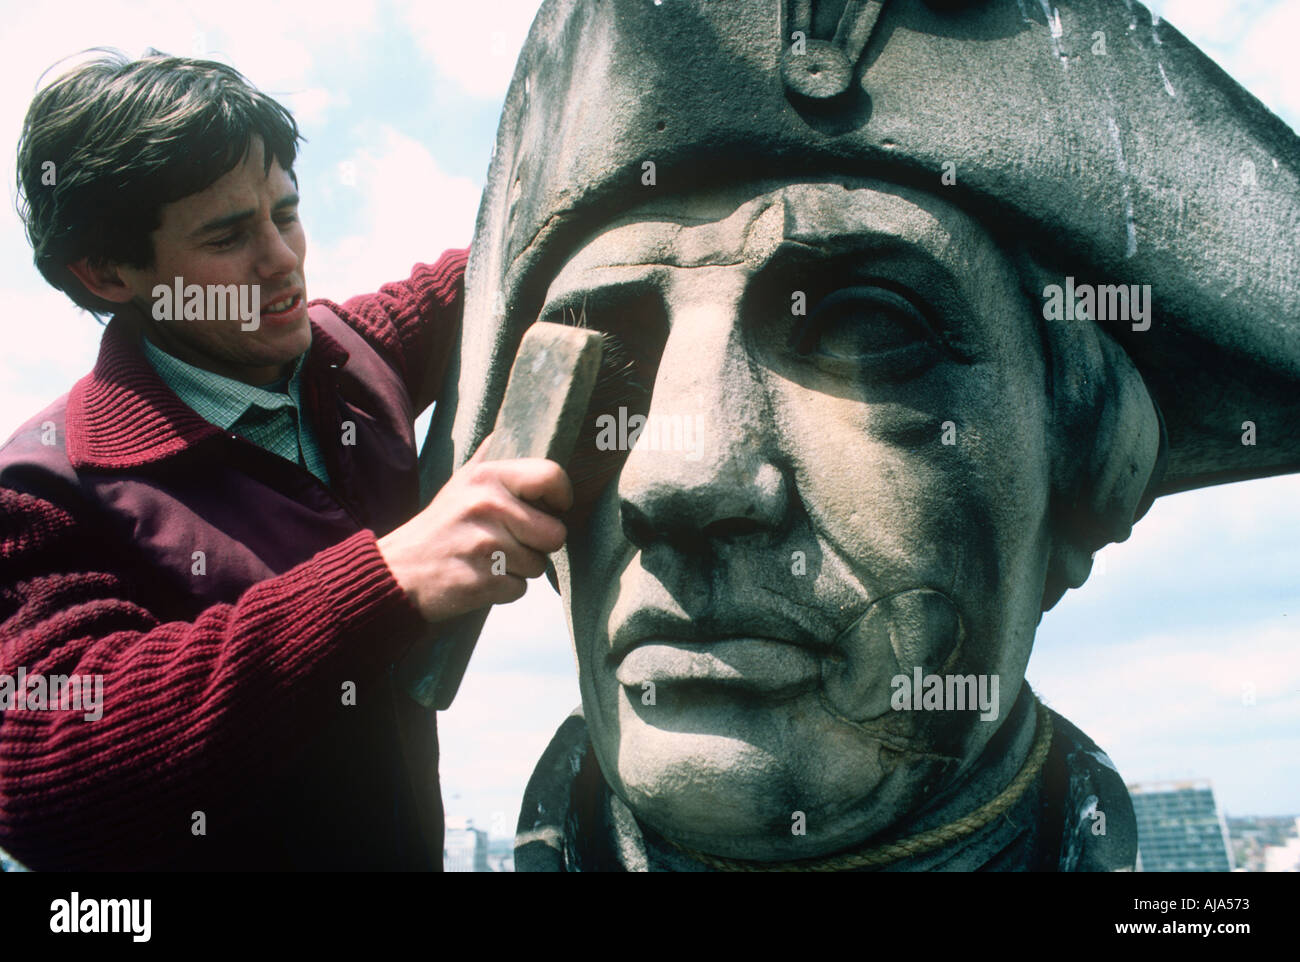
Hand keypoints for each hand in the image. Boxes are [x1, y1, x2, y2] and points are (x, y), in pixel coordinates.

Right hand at [377, 436, 572, 621]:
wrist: (396, 570)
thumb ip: (490, 458)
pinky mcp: (482, 582)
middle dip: (539, 544)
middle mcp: (488, 506)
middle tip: (512, 541)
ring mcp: (485, 546)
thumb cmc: (439, 525)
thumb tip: (513, 430)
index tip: (552, 507)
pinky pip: (519, 589)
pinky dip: (504, 589)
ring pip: (538, 566)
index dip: (561, 496)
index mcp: (487, 476)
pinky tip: (480, 576)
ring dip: (520, 568)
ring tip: (489, 558)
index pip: (552, 476)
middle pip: (555, 534)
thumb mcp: (460, 482)